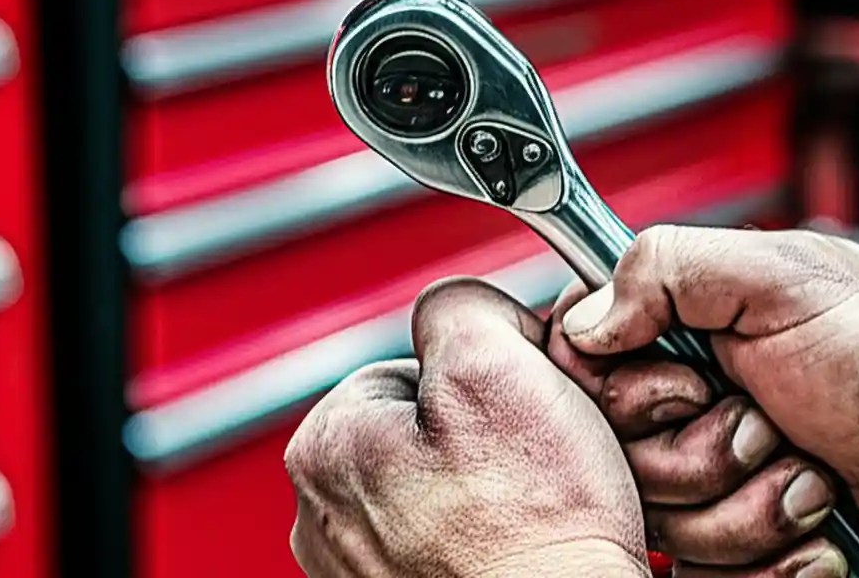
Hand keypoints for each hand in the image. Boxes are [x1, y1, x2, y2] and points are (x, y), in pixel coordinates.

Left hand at [285, 278, 649, 576]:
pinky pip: (449, 536)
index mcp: (328, 443)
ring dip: (487, 480)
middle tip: (532, 456)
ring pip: (441, 480)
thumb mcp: (494, 364)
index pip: (411, 361)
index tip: (522, 401)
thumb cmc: (534, 531)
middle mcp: (325, 514)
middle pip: (424, 421)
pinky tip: (515, 540)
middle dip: (483, 425)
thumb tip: (459, 307)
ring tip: (527, 503)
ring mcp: (360, 568)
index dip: (485, 369)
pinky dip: (485, 532)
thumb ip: (457, 306)